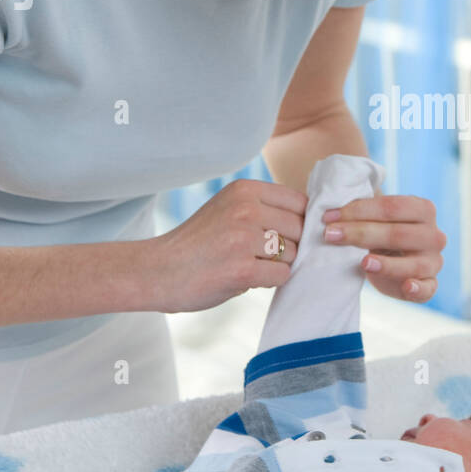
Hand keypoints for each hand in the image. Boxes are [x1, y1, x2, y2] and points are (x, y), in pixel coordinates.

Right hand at [145, 179, 307, 312]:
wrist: (156, 271)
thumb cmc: (198, 244)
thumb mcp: (228, 209)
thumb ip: (264, 209)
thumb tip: (313, 221)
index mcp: (245, 190)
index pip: (300, 202)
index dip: (297, 224)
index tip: (281, 236)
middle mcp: (246, 208)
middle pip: (300, 230)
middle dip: (288, 247)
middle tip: (260, 256)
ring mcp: (244, 238)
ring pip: (293, 254)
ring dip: (277, 265)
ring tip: (247, 265)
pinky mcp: (242, 269)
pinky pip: (281, 276)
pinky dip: (269, 282)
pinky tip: (245, 279)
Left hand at [321, 193, 446, 301]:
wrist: (394, 261)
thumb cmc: (382, 233)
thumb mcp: (375, 218)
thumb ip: (360, 211)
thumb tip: (326, 209)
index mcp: (423, 210)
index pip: (392, 207)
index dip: (359, 210)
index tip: (329, 217)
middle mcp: (433, 235)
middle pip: (398, 234)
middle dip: (361, 234)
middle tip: (331, 235)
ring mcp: (433, 261)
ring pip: (413, 264)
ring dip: (387, 264)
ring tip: (364, 263)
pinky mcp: (429, 285)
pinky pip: (427, 289)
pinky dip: (418, 289)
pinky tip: (406, 286)